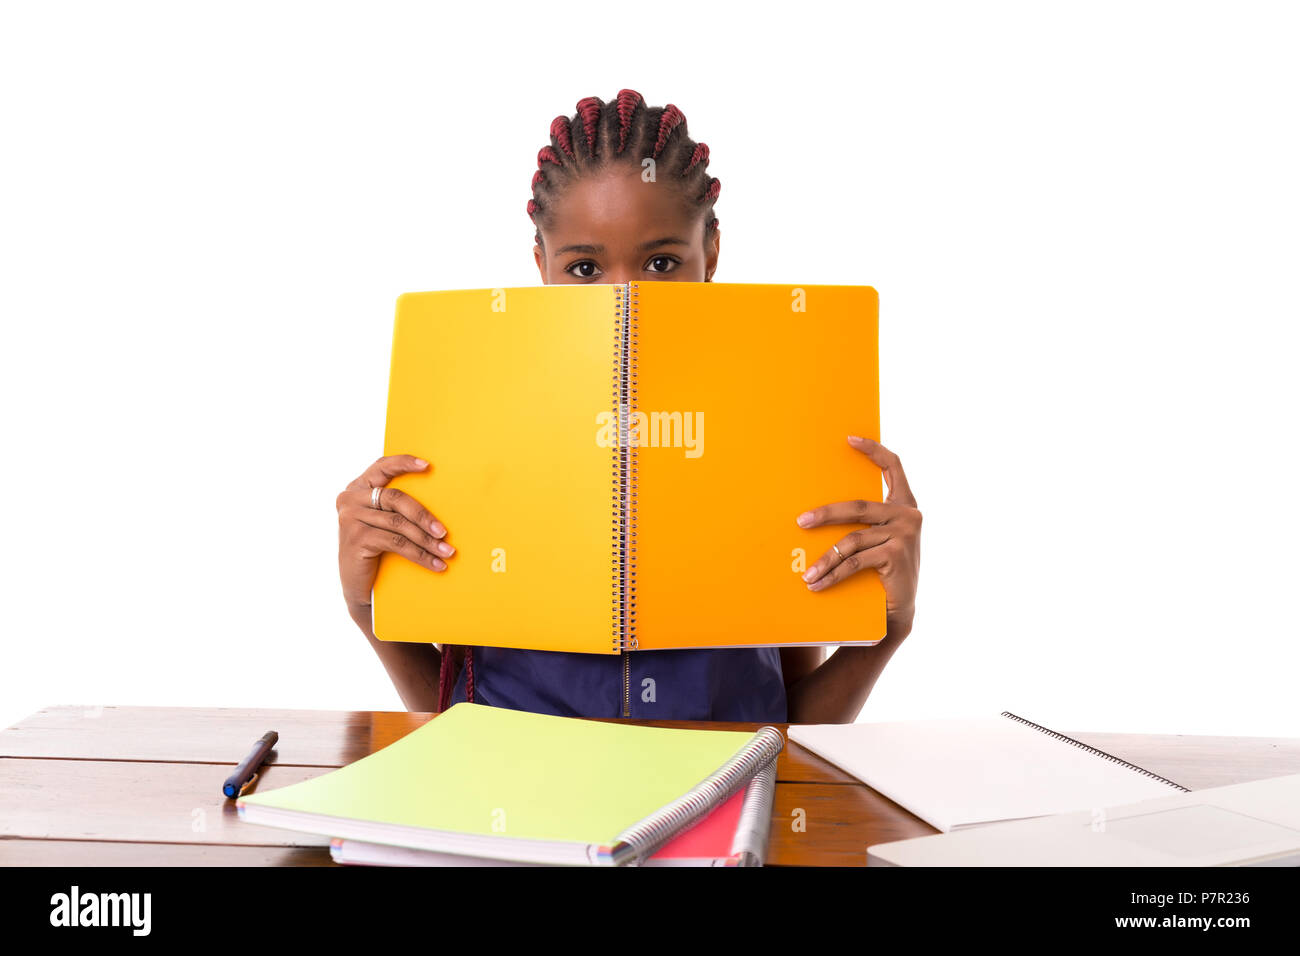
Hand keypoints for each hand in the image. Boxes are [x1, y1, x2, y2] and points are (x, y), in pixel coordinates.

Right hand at [336, 454, 453, 619]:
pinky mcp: (356, 539)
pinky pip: (396, 543)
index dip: (404, 463)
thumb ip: (395, 507)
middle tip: (445, 532)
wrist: (359, 588)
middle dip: (424, 515)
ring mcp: (350, 518)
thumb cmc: (376, 551)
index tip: (428, 466)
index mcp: (358, 488)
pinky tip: (436, 564)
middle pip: (395, 498)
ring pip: (399, 524)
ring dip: (427, 540)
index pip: (381, 466)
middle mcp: (350, 499)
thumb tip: (440, 498)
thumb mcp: (382, 523)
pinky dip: (420, 554)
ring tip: (447, 552)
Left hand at [796, 436, 921, 637]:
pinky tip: (817, 583)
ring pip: (852, 540)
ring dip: (824, 558)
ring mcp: (904, 534)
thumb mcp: (879, 540)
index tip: (850, 438)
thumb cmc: (883, 572)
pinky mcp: (896, 555)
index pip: (893, 467)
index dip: (873, 450)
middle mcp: (908, 515)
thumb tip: (820, 509)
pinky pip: (855, 561)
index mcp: (904, 505)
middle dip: (825, 514)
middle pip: (858, 506)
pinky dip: (832, 573)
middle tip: (800, 521)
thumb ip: (866, 522)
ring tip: (806, 573)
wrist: (900, 610)